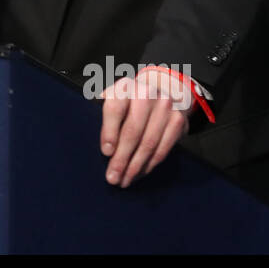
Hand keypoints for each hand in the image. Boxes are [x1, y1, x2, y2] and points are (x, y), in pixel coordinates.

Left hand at [97, 69, 193, 187]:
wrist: (163, 88)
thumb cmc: (130, 99)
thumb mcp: (114, 97)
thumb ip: (103, 112)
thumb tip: (90, 136)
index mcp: (125, 87)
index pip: (115, 108)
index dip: (109, 131)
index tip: (106, 152)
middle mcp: (147, 93)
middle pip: (132, 131)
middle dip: (121, 158)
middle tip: (112, 177)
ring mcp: (165, 107)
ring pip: (148, 143)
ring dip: (135, 166)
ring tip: (124, 180)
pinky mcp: (178, 121)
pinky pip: (163, 148)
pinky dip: (149, 164)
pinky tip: (139, 173)